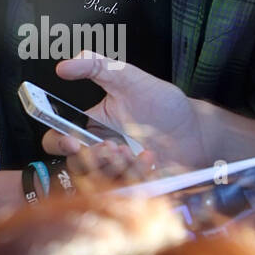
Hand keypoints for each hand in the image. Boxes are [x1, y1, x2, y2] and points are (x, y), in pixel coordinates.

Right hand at [40, 54, 208, 172]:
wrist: (197, 128)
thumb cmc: (163, 104)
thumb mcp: (129, 78)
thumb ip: (96, 66)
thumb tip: (63, 66)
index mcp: (92, 126)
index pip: (58, 138)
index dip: (57, 142)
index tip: (70, 139)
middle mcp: (101, 151)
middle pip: (74, 165)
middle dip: (87, 159)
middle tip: (108, 148)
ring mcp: (118, 170)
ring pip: (98, 180)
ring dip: (112, 166)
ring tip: (130, 151)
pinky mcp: (136, 185)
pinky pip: (126, 188)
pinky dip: (136, 172)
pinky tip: (150, 156)